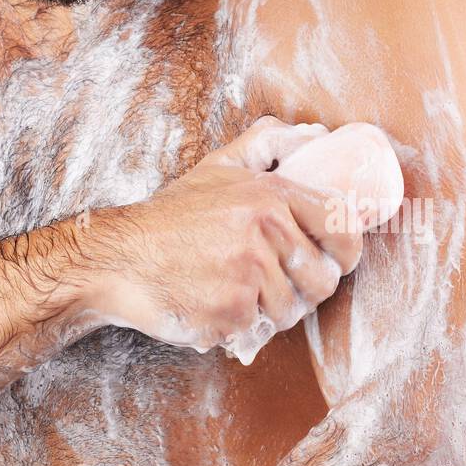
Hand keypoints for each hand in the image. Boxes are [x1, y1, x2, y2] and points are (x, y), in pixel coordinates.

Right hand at [84, 116, 365, 353]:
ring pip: (294, 309)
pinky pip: (264, 329)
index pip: (343, 230)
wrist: (120, 258)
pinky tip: (221, 307)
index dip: (345, 250)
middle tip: (278, 282)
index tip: (331, 257)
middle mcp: (265, 232)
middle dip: (307, 287)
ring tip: (243, 293)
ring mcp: (250, 275)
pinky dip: (246, 326)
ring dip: (274, 310)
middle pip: (324, 279)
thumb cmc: (172, 216)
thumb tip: (316, 135)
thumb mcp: (219, 167)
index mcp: (270, 195)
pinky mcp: (233, 313)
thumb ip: (268, 144)